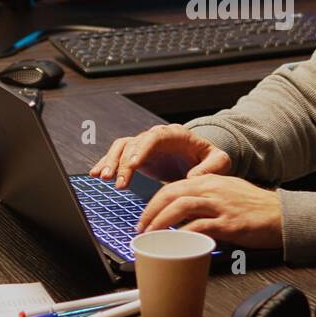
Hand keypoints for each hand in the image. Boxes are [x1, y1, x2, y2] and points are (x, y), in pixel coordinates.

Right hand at [89, 124, 231, 187]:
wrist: (201, 159)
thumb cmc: (210, 159)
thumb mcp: (219, 162)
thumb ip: (212, 167)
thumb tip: (193, 176)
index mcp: (175, 135)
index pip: (155, 137)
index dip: (142, 149)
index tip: (134, 164)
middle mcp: (156, 136)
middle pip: (135, 143)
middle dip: (123, 161)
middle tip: (116, 181)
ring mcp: (144, 145)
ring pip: (122, 147)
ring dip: (111, 161)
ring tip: (103, 178)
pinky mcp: (137, 155)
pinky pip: (117, 155)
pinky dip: (106, 163)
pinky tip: (96, 174)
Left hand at [137, 174, 281, 249]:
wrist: (282, 215)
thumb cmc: (256, 207)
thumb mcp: (227, 193)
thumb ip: (206, 197)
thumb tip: (182, 212)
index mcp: (210, 180)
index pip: (173, 186)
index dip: (154, 202)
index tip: (145, 217)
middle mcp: (212, 188)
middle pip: (171, 194)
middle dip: (150, 211)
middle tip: (141, 228)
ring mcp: (220, 205)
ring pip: (180, 207)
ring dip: (160, 222)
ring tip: (151, 235)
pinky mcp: (229, 223)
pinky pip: (199, 226)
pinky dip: (183, 234)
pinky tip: (175, 242)